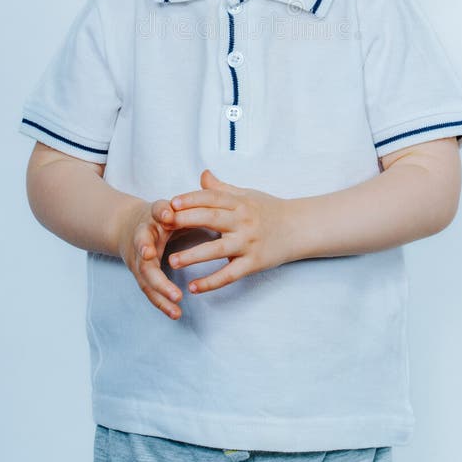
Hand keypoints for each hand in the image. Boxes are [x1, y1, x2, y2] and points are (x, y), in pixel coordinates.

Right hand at [116, 199, 193, 320]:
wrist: (128, 227)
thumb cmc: (159, 216)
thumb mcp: (169, 205)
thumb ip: (187, 199)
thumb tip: (205, 178)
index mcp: (152, 219)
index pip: (155, 212)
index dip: (161, 212)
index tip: (169, 212)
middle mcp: (142, 239)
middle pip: (143, 248)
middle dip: (150, 252)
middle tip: (155, 258)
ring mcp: (139, 260)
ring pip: (146, 276)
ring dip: (159, 287)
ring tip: (176, 297)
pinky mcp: (142, 277)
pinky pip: (152, 293)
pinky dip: (163, 303)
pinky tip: (176, 313)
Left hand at [158, 169, 290, 294]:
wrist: (299, 228)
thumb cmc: (268, 210)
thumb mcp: (247, 195)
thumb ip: (222, 189)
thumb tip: (203, 174)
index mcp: (240, 202)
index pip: (212, 198)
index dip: (191, 199)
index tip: (171, 203)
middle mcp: (243, 221)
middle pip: (212, 219)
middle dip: (187, 221)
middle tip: (163, 225)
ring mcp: (249, 243)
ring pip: (218, 249)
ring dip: (194, 255)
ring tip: (172, 261)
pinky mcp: (254, 263)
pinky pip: (230, 274)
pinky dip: (211, 282)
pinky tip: (193, 287)